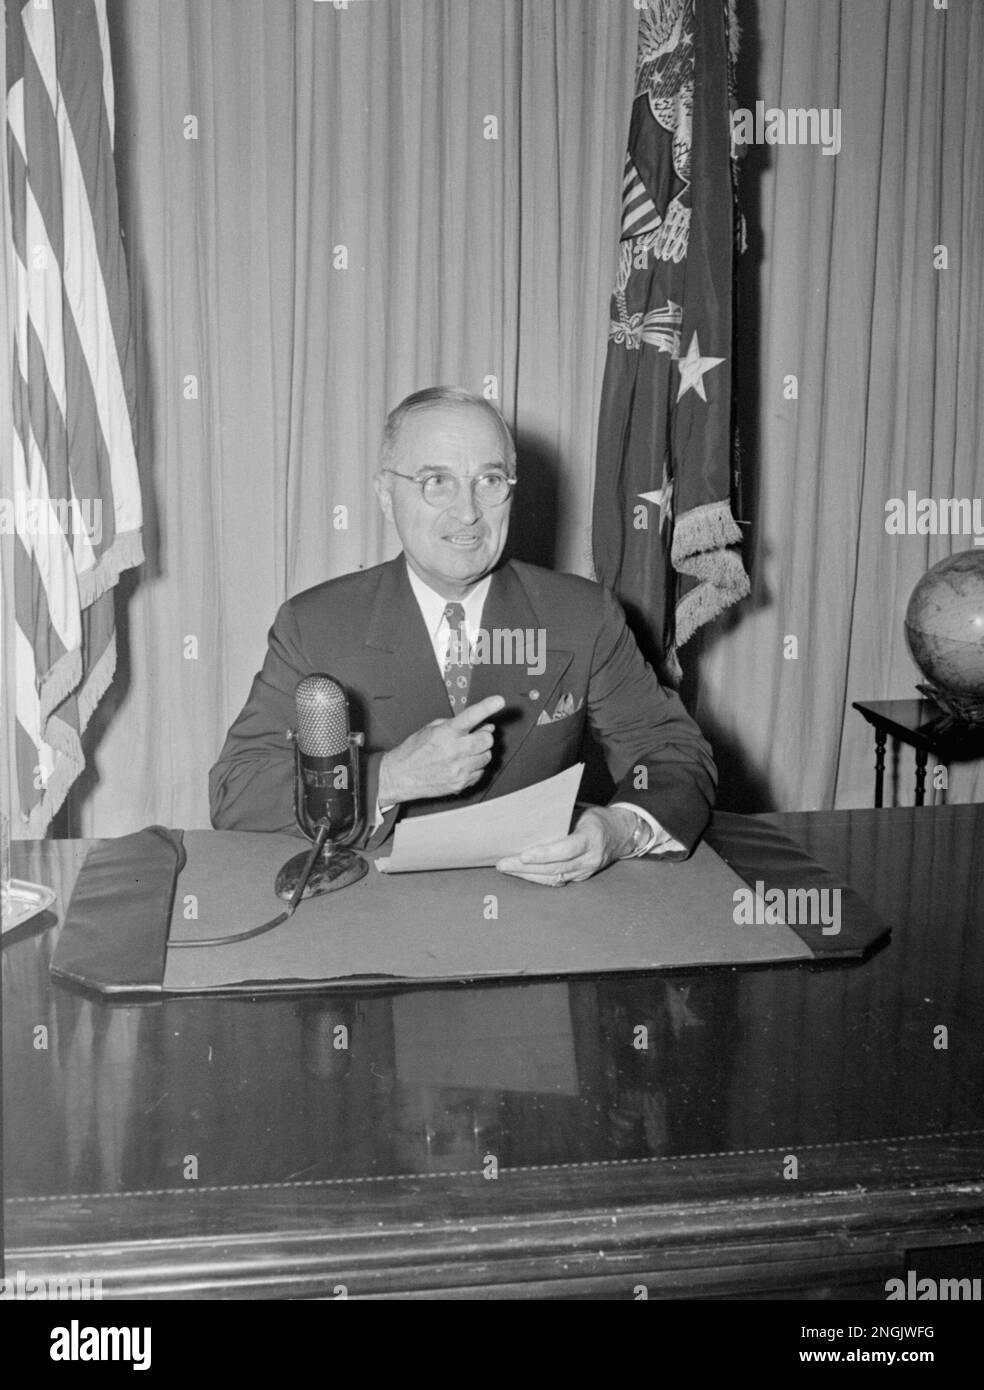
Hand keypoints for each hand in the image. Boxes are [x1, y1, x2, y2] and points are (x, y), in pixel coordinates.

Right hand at [377, 695, 504, 804]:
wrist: (400, 776)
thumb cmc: (414, 751)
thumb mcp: (431, 728)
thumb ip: (457, 724)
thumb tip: (484, 725)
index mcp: (446, 733)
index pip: (471, 716)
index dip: (487, 707)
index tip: (498, 701)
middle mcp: (454, 751)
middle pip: (487, 740)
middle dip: (484, 737)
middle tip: (473, 738)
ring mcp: (459, 769)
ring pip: (487, 757)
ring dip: (480, 753)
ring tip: (464, 753)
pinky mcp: (461, 783)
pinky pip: (480, 772)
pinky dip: (474, 767)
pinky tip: (461, 765)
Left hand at [496, 805, 637, 885]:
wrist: (620, 833)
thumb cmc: (595, 818)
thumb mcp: (581, 811)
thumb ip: (559, 818)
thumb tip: (528, 818)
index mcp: (591, 838)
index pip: (565, 850)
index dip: (543, 854)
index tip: (522, 855)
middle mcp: (590, 858)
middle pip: (555, 868)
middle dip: (526, 867)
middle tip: (503, 863)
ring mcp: (586, 871)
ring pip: (554, 877)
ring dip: (528, 875)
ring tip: (507, 868)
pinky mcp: (582, 877)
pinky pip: (558, 880)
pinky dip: (538, 878)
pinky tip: (522, 873)